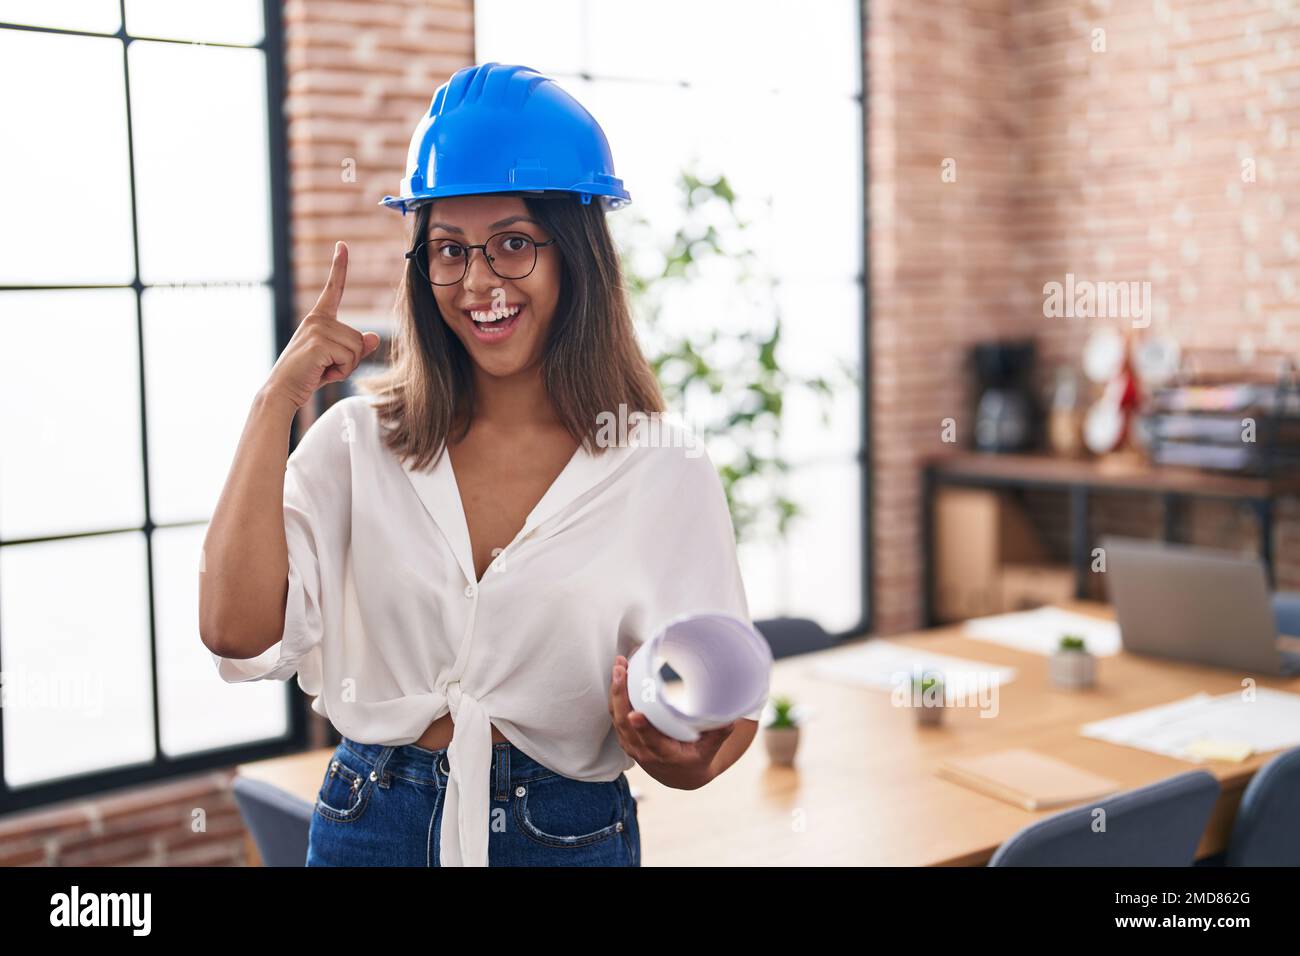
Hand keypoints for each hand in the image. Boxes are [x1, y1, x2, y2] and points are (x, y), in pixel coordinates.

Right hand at [264, 241, 380, 409]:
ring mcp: (317, 328)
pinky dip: (341, 371)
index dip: (339, 266)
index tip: (342, 245)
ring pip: (357, 349)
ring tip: (322, 369)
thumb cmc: (308, 375)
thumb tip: (374, 336)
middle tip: (325, 367)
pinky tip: (320, 372)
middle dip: (350, 360)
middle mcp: (317, 319)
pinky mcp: (319, 342)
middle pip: (359, 338)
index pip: (333, 288)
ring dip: (346, 366)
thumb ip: (355, 348)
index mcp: (319, 318)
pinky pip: (350, 358)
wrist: (282, 390)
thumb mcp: (336, 360)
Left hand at [608, 654, 735, 789]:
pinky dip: (615, 696)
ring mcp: (633, 745)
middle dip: (621, 696)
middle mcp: (645, 752)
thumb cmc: (697, 759)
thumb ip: (719, 734)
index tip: (635, 713)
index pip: (652, 741)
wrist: (681, 776)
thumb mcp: (710, 750)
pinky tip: (619, 675)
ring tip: (619, 665)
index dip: (643, 728)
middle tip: (621, 670)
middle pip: (626, 725)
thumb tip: (731, 718)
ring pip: (618, 718)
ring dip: (615, 691)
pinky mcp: (626, 738)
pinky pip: (616, 717)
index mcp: (666, 755)